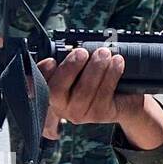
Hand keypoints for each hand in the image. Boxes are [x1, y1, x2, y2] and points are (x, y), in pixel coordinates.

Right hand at [37, 45, 162, 149]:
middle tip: (83, 52)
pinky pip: (103, 93)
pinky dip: (111, 74)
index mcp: (51, 90)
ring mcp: (79, 113)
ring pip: (83, 91)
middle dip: (70, 68)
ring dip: (95, 68)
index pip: (37, 83)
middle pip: (57, 90)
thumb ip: (68, 58)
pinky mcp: (98, 114)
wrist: (125, 95)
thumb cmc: (97, 76)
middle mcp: (61, 106)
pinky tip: (116, 63)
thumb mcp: (81, 65)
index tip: (51, 61)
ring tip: (104, 53)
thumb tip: (65, 49)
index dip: (41, 73)